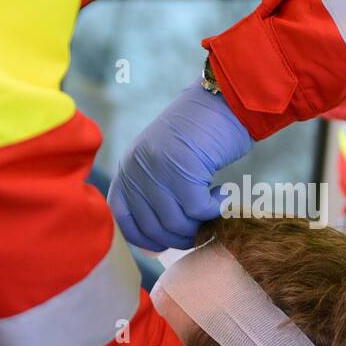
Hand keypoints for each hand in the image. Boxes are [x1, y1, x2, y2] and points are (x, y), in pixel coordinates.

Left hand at [109, 80, 251, 251]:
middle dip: (180, 237)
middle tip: (202, 228)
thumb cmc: (199, 133)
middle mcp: (137, 169)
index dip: (145, 239)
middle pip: (153, 227)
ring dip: (200, 226)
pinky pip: (199, 211)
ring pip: (176, 223)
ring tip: (214, 210)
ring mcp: (158, 169)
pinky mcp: (184, 169)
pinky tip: (224, 196)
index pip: (122, 220)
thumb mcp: (164, 161)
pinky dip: (215, 211)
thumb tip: (154, 246)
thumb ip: (154, 193)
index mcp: (128, 168)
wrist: (222, 99)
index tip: (168, 242)